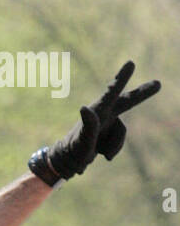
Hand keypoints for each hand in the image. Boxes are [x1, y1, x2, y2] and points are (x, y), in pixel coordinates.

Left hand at [30, 61, 159, 183]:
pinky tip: (101, 154)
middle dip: (142, 93)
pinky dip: (113, 150)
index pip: (111, 92)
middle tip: (158, 84)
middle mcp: (104, 113)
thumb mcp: (81, 142)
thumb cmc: (73, 151)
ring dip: (114, 147)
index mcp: (97, 111)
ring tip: (100, 154)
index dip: (122, 78)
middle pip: (127, 101)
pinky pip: (119, 142)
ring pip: (122, 133)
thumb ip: (88, 126)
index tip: (131, 64)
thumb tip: (85, 107)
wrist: (68, 162)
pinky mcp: (109, 132)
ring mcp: (108, 122)